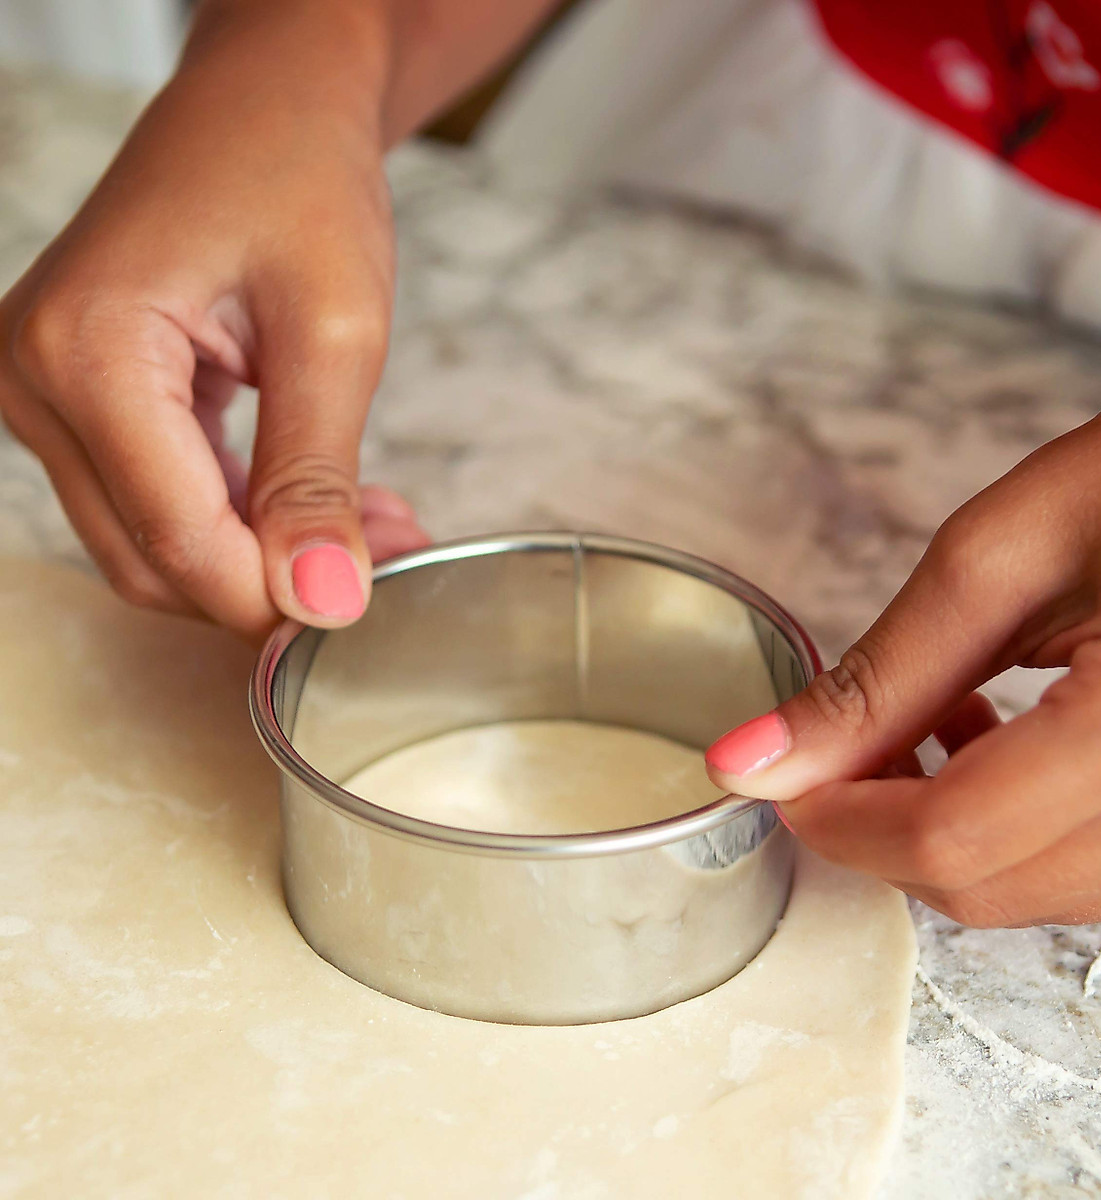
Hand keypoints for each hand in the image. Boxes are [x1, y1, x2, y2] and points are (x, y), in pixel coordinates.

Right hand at [0, 4, 426, 638]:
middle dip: (272, 585)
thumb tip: (325, 603)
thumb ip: (318, 478)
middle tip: (384, 565)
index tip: (362, 611)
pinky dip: (241, 523)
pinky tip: (320, 510)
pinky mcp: (81, 398)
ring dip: (262, 560)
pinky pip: (156, 499)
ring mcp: (47, 390)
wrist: (268, 105)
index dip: (273, 599)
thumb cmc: (300, 180)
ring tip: (371, 533)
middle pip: (153, 557)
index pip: (177, 537)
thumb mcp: (333, 335)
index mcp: (85, 352)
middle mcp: (35, 377)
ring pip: (153, 543)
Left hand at [707, 348, 1100, 925]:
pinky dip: (1022, 828)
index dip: (838, 818)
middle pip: (987, 886)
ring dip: (951, 827)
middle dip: (882, 827)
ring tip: (935, 715)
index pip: (948, 836)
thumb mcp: (1012, 547)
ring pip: (1037, 892)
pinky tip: (1005, 738)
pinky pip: (1097, 872)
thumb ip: (883, 671)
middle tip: (844, 739)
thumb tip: (757, 758)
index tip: (780, 776)